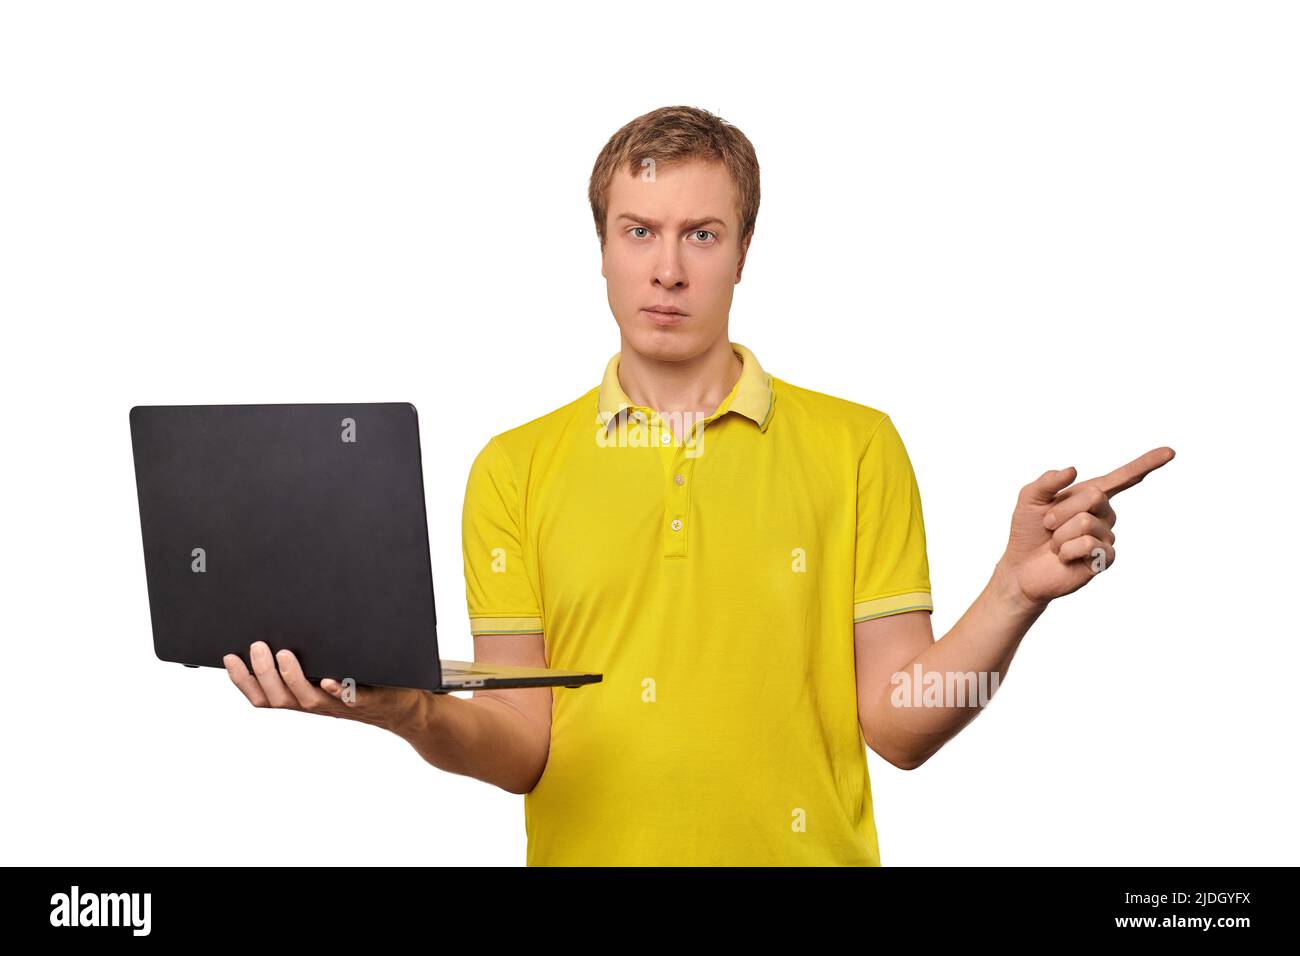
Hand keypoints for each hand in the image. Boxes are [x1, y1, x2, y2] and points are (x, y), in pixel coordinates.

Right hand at [223, 641, 429, 733]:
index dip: (242, 679)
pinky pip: (352, 698)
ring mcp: (340, 703)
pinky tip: (330, 679)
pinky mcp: (368, 699)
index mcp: (301, 694)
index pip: (262, 694)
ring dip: (292, 677)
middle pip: (278, 698)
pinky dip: (339, 690)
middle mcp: (316, 702)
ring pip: (307, 699)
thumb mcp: (329, 665)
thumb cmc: (361, 681)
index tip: (228, 656)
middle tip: (256, 646)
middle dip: (262, 673)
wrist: (403, 703)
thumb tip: (283, 618)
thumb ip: (309, 652)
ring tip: (283, 653)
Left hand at [999, 447, 1175, 609]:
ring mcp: (1106, 536)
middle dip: (1060, 510)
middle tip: (1048, 524)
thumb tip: (1073, 470)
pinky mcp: (1105, 559)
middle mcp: (1104, 514)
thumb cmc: (1028, 531)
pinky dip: (1066, 550)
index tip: (1170, 451)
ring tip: (1055, 544)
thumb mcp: (1029, 499)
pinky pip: (1088, 545)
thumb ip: (1047, 481)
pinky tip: (1063, 557)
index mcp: (1090, 495)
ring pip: (1085, 523)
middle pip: (1094, 496)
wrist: (1021, 567)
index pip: (1123, 478)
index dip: (1146, 463)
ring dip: (1059, 534)